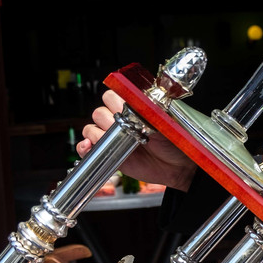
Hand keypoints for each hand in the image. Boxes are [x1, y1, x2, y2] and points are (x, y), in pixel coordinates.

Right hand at [79, 90, 197, 191]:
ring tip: (113, 141)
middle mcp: (119, 120)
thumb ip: (148, 112)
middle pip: (99, 112)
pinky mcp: (108, 154)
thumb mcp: (164, 123)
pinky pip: (87, 148)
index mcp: (131, 108)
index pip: (111, 96)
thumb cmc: (174, 141)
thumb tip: (135, 102)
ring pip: (91, 128)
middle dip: (108, 119)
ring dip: (97, 133)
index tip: (125, 111)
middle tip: (124, 129)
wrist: (178, 166)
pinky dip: (84, 147)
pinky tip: (90, 147)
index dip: (115, 102)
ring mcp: (112, 137)